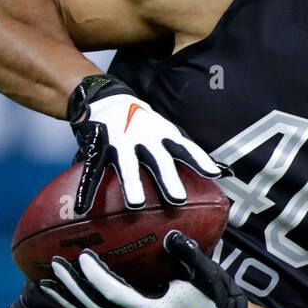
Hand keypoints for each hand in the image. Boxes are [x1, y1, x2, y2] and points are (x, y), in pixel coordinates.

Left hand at [39, 230, 248, 307]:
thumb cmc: (210, 293)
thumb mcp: (206, 274)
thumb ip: (189, 256)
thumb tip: (171, 236)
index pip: (115, 295)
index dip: (96, 277)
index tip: (83, 256)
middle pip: (95, 307)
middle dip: (73, 286)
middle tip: (56, 263)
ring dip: (68, 298)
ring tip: (47, 281)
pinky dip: (76, 305)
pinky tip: (64, 293)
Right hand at [68, 73, 226, 212]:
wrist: (107, 99)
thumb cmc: (145, 124)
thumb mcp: (167, 133)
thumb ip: (190, 154)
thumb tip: (224, 173)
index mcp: (164, 135)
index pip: (186, 148)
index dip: (200, 160)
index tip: (214, 174)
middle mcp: (144, 137)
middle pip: (159, 159)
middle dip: (168, 178)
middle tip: (178, 199)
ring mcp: (120, 141)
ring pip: (127, 164)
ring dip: (132, 183)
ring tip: (135, 204)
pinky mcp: (98, 146)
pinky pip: (92, 170)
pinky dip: (87, 189)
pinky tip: (84, 208)